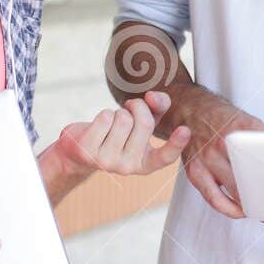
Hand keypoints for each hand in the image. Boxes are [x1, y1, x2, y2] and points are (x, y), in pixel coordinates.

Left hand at [55, 91, 189, 177]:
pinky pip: (105, 118)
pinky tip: (98, 126)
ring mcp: (107, 162)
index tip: (186, 130)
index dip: (177, 143)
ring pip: (123, 118)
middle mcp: (128, 167)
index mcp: (145, 163)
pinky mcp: (88, 153)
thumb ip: (156, 109)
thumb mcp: (139, 123)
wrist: (78, 152)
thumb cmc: (115, 134)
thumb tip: (153, 96)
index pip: (165, 157)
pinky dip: (103, 114)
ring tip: (111, 123)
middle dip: (137, 107)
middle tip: (128, 110)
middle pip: (144, 122)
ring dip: (118, 112)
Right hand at [165, 84, 263, 222]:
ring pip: (233, 192)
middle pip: (250, 180)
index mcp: (240, 129)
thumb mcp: (248, 120)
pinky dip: (229, 209)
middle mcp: (222, 144)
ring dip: (250, 208)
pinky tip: (240, 212)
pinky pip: (214, 199)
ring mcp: (206, 159)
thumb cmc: (222, 118)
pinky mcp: (194, 172)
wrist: (190, 111)